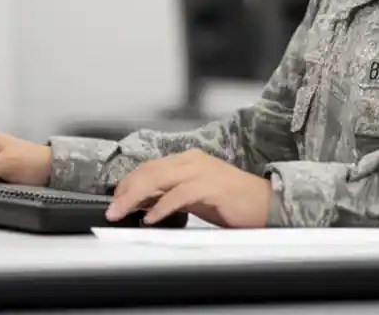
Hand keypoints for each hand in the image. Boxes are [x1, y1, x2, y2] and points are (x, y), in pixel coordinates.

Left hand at [104, 150, 271, 227]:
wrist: (266, 204)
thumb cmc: (232, 202)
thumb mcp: (195, 197)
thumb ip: (170, 195)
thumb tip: (142, 203)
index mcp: (188, 160)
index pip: (149, 167)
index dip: (128, 183)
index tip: (115, 201)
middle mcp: (192, 161)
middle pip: (149, 171)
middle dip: (126, 191)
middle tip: (112, 210)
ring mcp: (202, 171)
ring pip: (159, 179)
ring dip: (135, 197)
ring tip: (122, 212)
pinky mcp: (212, 186)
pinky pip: (179, 194)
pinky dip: (162, 206)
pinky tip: (150, 218)